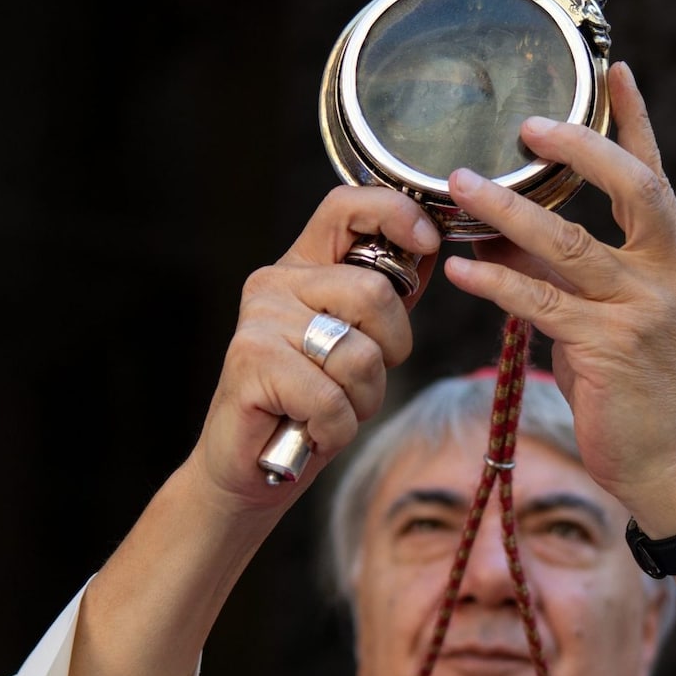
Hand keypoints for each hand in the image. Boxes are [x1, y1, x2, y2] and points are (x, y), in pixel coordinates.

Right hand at [193, 186, 440, 507]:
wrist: (247, 468)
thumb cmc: (308, 405)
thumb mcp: (357, 341)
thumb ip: (385, 296)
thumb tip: (427, 247)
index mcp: (302, 267)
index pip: (346, 207)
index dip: (395, 212)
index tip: (428, 242)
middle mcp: (275, 283)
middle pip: (374, 293)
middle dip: (390, 351)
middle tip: (358, 384)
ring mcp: (259, 321)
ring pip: (359, 354)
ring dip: (362, 400)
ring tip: (329, 410)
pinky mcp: (249, 363)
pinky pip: (331, 399)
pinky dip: (335, 429)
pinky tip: (309, 431)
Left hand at [444, 63, 675, 534]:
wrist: (668, 462)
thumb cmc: (634, 388)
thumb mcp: (607, 315)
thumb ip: (564, 269)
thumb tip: (498, 229)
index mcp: (672, 258)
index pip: (653, 174)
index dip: (634, 119)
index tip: (612, 67)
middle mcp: (668, 273)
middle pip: (633, 189)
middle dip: (580, 149)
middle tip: (527, 124)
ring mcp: (642, 310)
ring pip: (571, 245)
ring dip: (509, 212)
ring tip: (460, 187)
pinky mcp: (609, 349)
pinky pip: (543, 303)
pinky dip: (499, 282)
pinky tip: (463, 269)